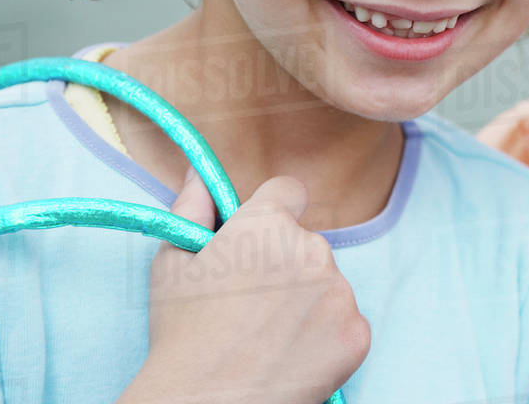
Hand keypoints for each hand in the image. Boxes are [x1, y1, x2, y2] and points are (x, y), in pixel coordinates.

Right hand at [118, 170, 368, 403]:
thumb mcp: (172, 264)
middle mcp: (311, 248)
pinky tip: (292, 356)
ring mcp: (339, 292)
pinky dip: (326, 337)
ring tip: (268, 337)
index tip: (261, 238)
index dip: (273, 213)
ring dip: (308, 302)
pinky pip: (345, 322)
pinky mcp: (357, 332)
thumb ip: (192, 208)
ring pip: (328, 284)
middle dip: (287, 265)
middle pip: (307, 244)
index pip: (288, 191)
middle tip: (253, 306)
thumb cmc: (182, 336)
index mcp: (267, 224)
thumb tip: (200, 173)